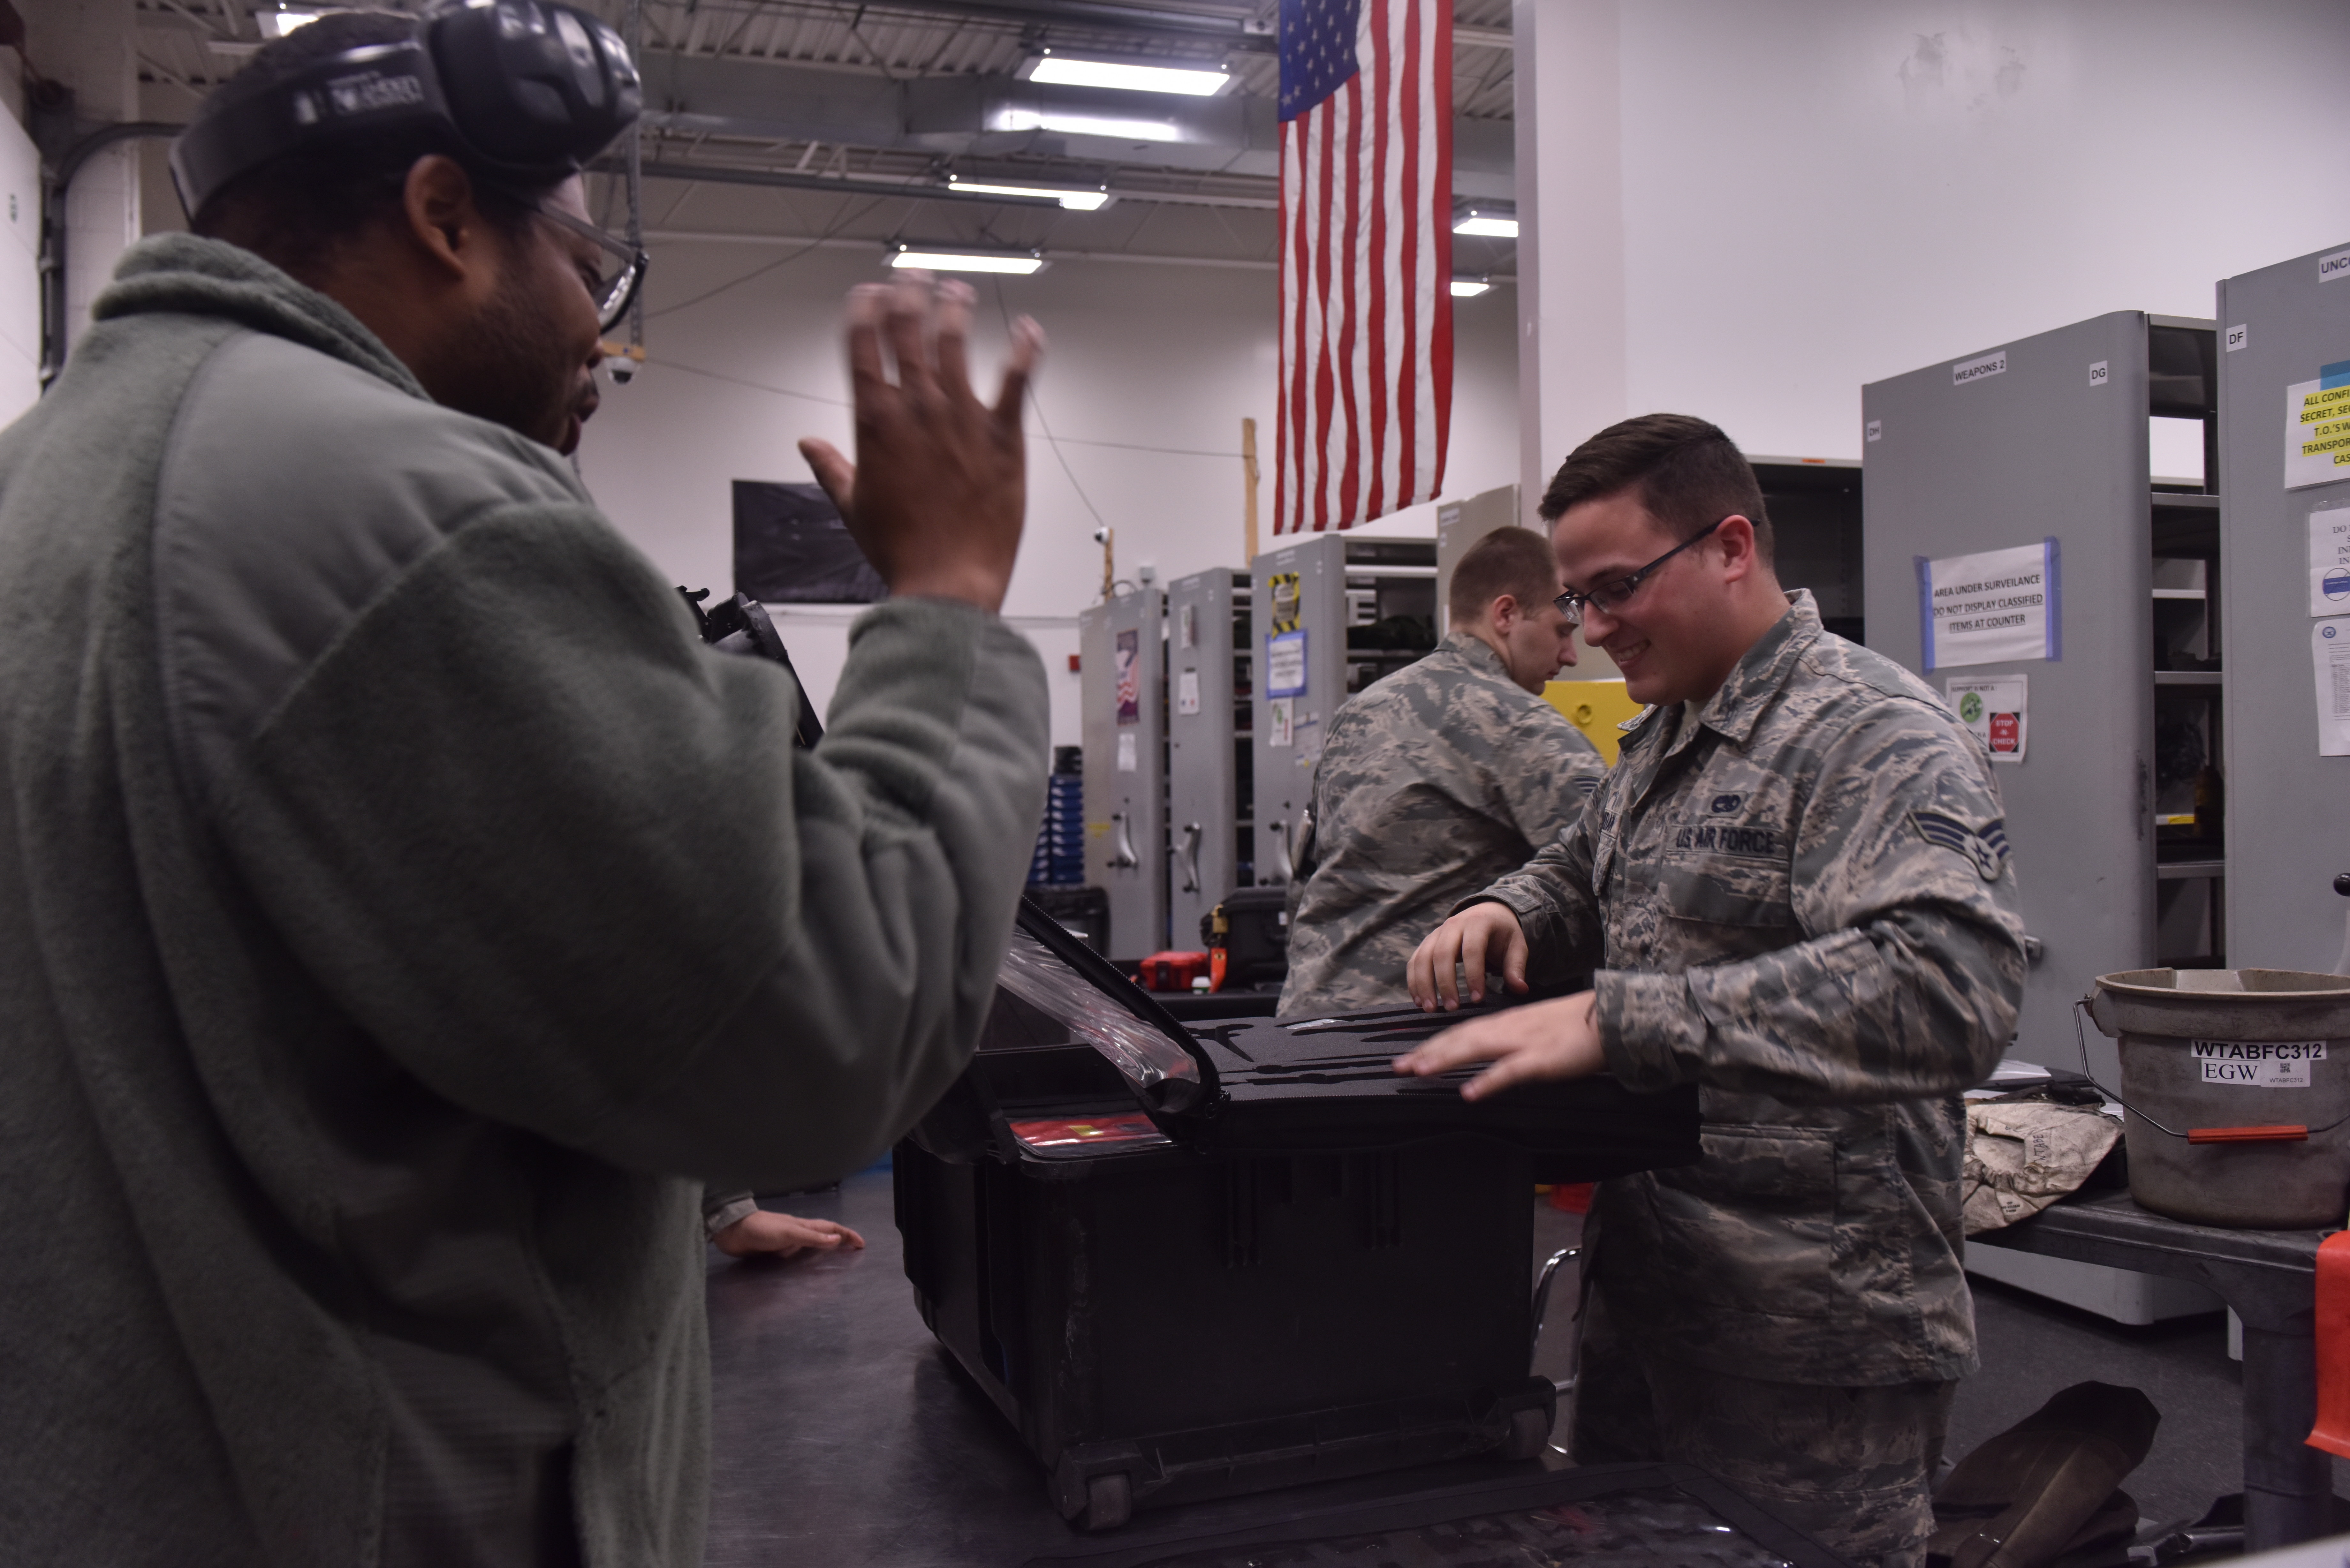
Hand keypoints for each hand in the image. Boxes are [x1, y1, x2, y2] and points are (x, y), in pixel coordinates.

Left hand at [711, 1211, 867, 1260]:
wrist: (731, 1231)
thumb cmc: (760, 1230)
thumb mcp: (789, 1233)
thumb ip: (811, 1237)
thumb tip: (836, 1238)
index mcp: (802, 1226)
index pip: (830, 1228)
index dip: (846, 1235)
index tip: (861, 1244)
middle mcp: (796, 1232)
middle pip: (823, 1235)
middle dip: (839, 1241)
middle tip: (852, 1252)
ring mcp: (784, 1241)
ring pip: (810, 1245)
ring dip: (823, 1250)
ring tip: (833, 1261)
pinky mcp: (773, 1250)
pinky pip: (796, 1255)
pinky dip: (805, 1259)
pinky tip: (803, 1267)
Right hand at [798, 273, 1044, 613]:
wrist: (947, 581)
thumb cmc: (902, 549)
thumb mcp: (852, 506)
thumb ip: (830, 467)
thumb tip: (807, 445)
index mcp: (876, 421)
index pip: (863, 346)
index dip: (865, 311)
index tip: (868, 293)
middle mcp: (918, 409)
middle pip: (908, 332)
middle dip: (907, 296)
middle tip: (912, 276)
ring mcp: (962, 418)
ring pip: (956, 344)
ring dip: (954, 310)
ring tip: (955, 291)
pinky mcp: (1002, 435)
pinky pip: (1015, 381)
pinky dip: (1023, 351)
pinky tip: (1028, 330)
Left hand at [1392, 992, 1604, 1100]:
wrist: (1610, 1017)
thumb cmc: (1574, 1027)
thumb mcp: (1534, 1029)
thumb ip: (1509, 1039)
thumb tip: (1486, 1054)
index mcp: (1506, 1022)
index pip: (1462, 1032)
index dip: (1434, 1043)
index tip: (1410, 1056)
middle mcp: (1508, 1028)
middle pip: (1460, 1038)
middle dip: (1428, 1052)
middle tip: (1399, 1067)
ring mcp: (1524, 1042)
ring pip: (1476, 1048)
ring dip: (1445, 1059)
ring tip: (1419, 1071)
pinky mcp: (1542, 1060)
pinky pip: (1510, 1071)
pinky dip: (1487, 1081)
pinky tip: (1469, 1092)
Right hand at [1406, 902, 1529, 1009]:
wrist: (1487, 912)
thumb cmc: (1502, 933)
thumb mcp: (1516, 946)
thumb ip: (1516, 967)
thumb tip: (1521, 989)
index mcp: (1478, 923)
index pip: (1472, 950)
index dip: (1473, 975)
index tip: (1477, 999)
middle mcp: (1453, 925)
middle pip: (1442, 953)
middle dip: (1445, 983)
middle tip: (1451, 1008)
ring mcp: (1436, 933)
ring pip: (1423, 957)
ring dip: (1424, 984)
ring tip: (1430, 1008)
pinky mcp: (1427, 942)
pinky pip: (1414, 960)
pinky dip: (1413, 981)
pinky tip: (1418, 1000)